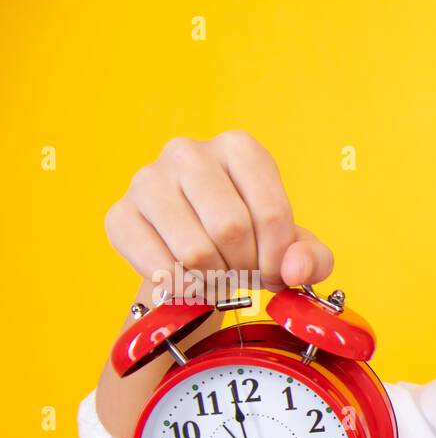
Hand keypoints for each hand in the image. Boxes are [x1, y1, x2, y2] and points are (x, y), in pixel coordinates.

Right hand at [104, 130, 333, 303]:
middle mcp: (188, 153)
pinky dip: (183, 288)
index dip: (278, 257)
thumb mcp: (292, 246)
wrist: (195, 248)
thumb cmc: (250, 239)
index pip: (270, 212)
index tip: (275, 273)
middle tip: (244, 276)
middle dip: (246, 268)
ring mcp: (148, 180)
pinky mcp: (120, 215)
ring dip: (215, 280)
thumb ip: (313, 258)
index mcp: (239, 148)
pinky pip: (158, 267)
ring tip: (218, 277)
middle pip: (230, 228)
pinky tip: (190, 282)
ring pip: (194, 250)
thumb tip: (295, 270)